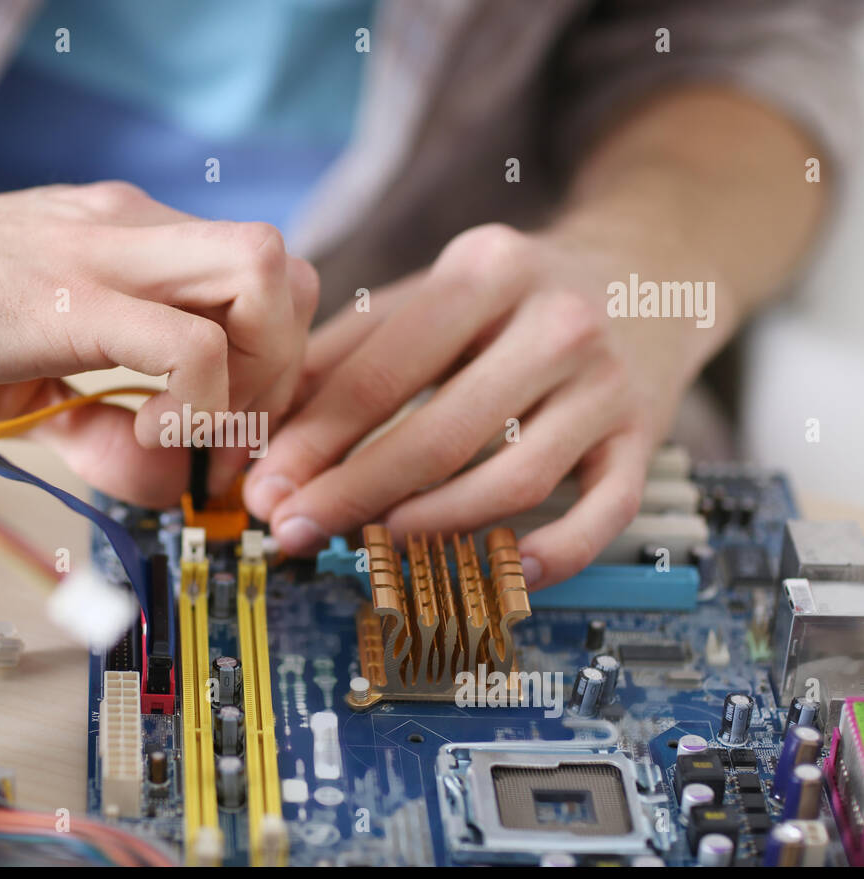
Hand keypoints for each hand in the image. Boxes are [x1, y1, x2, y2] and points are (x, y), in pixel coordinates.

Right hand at [0, 181, 317, 505]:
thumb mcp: (37, 386)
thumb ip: (104, 427)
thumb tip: (160, 478)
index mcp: (132, 244)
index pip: (262, 280)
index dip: (274, 365)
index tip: (231, 436)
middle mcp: (135, 232)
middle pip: (288, 270)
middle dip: (284, 370)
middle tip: (227, 438)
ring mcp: (108, 252)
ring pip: (263, 277)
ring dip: (255, 374)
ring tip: (188, 428)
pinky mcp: (72, 294)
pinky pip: (191, 346)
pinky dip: (195, 405)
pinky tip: (135, 432)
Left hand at [243, 222, 724, 587]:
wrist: (648, 272)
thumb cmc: (513, 294)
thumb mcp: (429, 291)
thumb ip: (345, 351)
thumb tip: (262, 430)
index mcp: (485, 273)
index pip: (381, 374)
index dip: (312, 441)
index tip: (264, 488)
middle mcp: (556, 324)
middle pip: (440, 434)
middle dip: (353, 494)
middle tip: (297, 530)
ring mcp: (607, 386)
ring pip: (515, 480)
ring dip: (434, 526)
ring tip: (374, 545)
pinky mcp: (645, 437)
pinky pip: (606, 512)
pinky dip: (557, 553)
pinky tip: (506, 573)